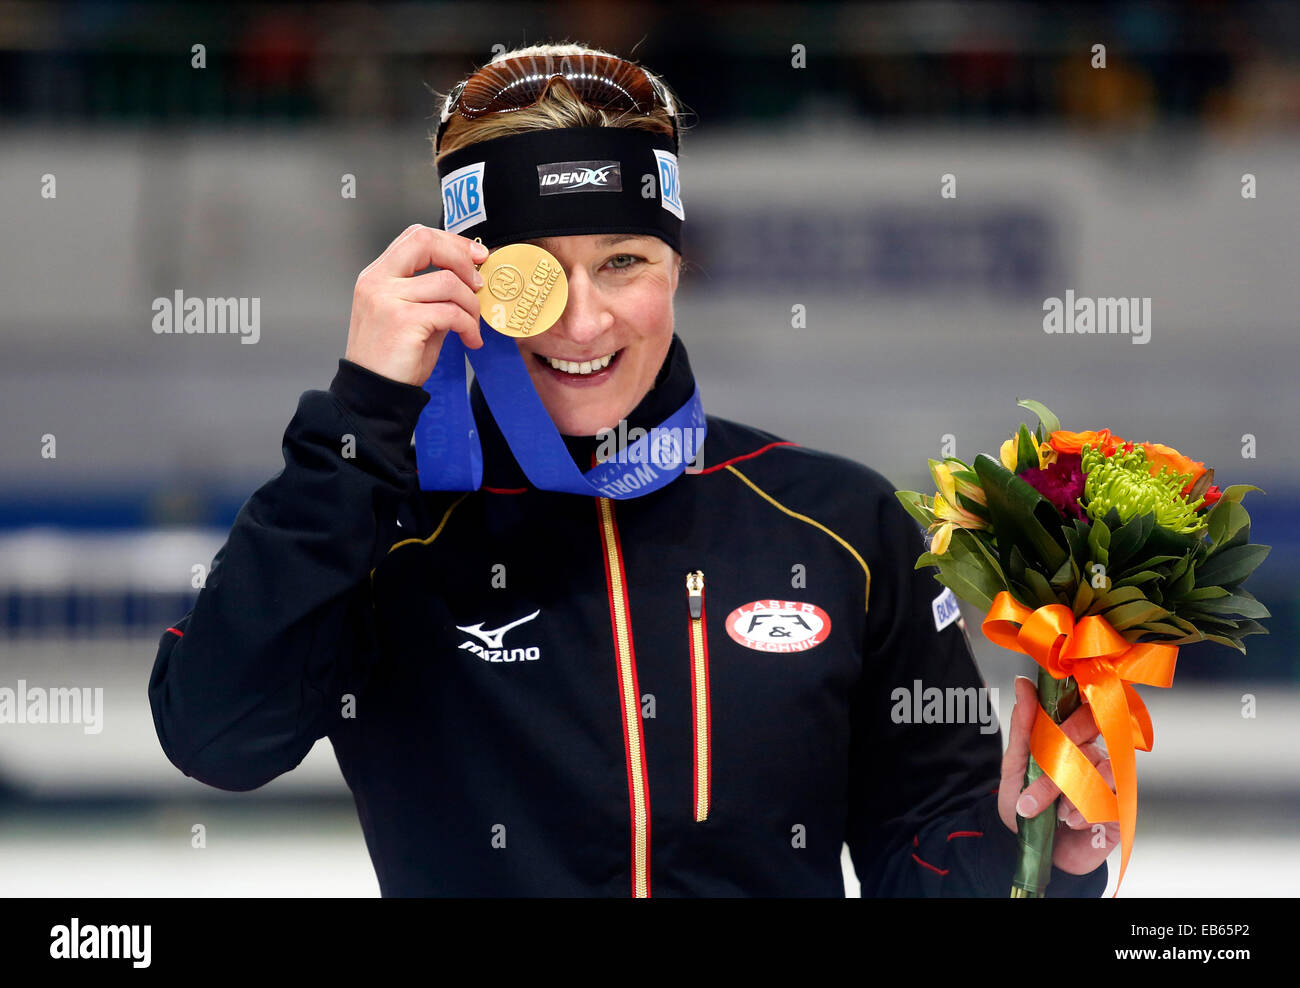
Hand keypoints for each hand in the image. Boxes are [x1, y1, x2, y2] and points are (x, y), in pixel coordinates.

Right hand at [345, 224, 487, 386]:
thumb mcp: (411, 315)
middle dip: (461, 258)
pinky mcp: (403, 320)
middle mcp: (377, 281)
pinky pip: (451, 312)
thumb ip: (432, 292)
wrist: (373, 394)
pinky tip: (470, 340)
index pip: (416, 236)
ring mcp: (387, 298)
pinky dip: (469, 326)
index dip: (451, 242)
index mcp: (377, 275)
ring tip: (472, 326)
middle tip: (478, 282)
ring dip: (470, 305)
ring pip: (447, 282)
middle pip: (426, 242)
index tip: (475, 256)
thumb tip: (470, 276)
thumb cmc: (394, 359)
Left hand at [998, 675, 1118, 875]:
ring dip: (1072, 791)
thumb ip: (1023, 726)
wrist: (1034, 851)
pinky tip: (1069, 821)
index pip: (1081, 709)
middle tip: (1042, 781)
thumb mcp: (1015, 766)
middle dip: (1062, 760)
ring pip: (1103, 768)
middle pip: (1092, 735)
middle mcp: (1095, 753)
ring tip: (1054, 811)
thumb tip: (1023, 684)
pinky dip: (1085, 811)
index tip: (1054, 728)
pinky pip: (1112, 799)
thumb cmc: (1025, 803)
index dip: (1071, 713)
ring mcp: (1111, 780)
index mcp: (1071, 737)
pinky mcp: (1121, 808)